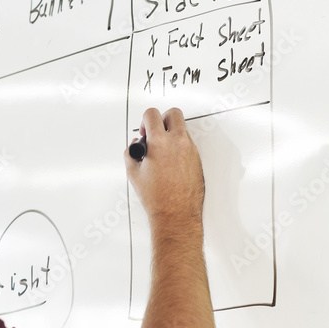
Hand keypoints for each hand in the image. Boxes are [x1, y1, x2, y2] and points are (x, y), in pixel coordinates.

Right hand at [125, 107, 204, 229]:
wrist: (176, 214)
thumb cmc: (157, 198)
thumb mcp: (134, 173)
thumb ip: (131, 153)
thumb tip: (135, 146)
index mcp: (160, 143)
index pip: (152, 114)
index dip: (144, 120)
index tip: (143, 130)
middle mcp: (178, 143)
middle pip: (173, 113)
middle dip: (162, 118)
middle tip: (155, 131)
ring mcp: (190, 150)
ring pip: (182, 129)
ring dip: (171, 134)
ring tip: (161, 150)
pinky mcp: (197, 159)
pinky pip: (188, 144)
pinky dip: (179, 147)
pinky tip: (170, 161)